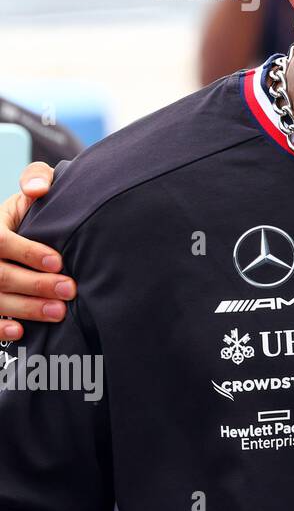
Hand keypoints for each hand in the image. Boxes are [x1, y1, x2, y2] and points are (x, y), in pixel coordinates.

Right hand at [0, 162, 75, 339]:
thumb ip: (37, 178)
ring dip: (26, 309)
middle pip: (0, 275)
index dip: (28, 253)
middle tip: (70, 290)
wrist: (24, 226)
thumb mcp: (32, 188)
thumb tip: (37, 189)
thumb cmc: (32, 209)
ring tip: (58, 313)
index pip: (0, 241)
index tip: (59, 261)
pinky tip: (20, 332)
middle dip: (35, 285)